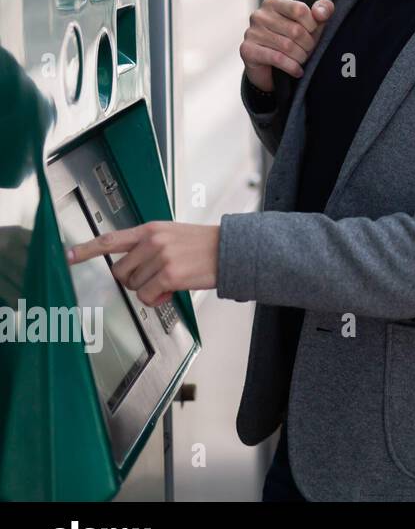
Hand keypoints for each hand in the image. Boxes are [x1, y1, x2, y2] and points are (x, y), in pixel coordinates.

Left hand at [66, 221, 219, 306]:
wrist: (231, 250)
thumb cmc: (204, 245)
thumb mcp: (173, 235)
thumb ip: (149, 245)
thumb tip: (132, 267)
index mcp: (150, 230)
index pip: (110, 239)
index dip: (86, 249)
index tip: (68, 257)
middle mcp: (152, 241)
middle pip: (120, 271)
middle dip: (134, 280)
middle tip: (153, 278)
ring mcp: (161, 258)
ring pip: (134, 286)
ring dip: (148, 290)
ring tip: (168, 282)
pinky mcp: (170, 275)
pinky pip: (147, 296)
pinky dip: (156, 299)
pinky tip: (170, 291)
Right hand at [240, 0, 334, 92]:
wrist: (271, 69)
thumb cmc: (293, 42)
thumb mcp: (312, 24)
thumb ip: (323, 11)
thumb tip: (322, 12)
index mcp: (273, 4)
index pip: (300, 10)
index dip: (312, 25)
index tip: (312, 33)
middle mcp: (259, 15)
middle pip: (295, 30)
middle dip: (308, 44)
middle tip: (308, 50)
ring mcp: (251, 32)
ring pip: (287, 46)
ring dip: (301, 57)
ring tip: (302, 59)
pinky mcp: (247, 50)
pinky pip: (277, 58)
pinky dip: (292, 67)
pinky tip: (297, 71)